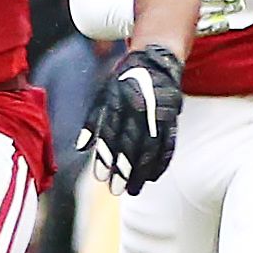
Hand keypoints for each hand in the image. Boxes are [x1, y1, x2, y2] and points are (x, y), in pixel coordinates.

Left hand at [79, 43, 184, 193]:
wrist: (155, 62)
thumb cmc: (123, 83)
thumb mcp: (103, 97)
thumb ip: (92, 123)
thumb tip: (80, 148)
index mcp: (119, 104)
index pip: (111, 135)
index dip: (106, 158)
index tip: (101, 178)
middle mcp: (138, 109)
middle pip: (131, 145)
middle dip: (124, 170)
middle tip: (117, 190)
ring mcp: (157, 113)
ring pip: (151, 147)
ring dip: (143, 171)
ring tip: (134, 189)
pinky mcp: (172, 117)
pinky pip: (168, 142)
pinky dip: (162, 160)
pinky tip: (154, 175)